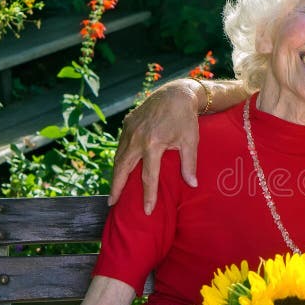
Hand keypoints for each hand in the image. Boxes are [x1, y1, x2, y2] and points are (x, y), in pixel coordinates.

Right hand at [110, 80, 200, 213]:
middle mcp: (137, 139)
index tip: (147, 210)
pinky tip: (120, 168)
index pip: (149, 177)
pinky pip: (120, 146)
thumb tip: (192, 185)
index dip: (148, 195)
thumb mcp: (190, 141)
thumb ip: (189, 164)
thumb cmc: (185, 119)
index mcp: (153, 144)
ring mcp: (129, 130)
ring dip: (115, 174)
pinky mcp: (127, 124)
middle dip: (117, 188)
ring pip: (118, 157)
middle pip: (123, 169)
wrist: (175, 94)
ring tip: (114, 189)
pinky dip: (119, 159)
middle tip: (112, 203)